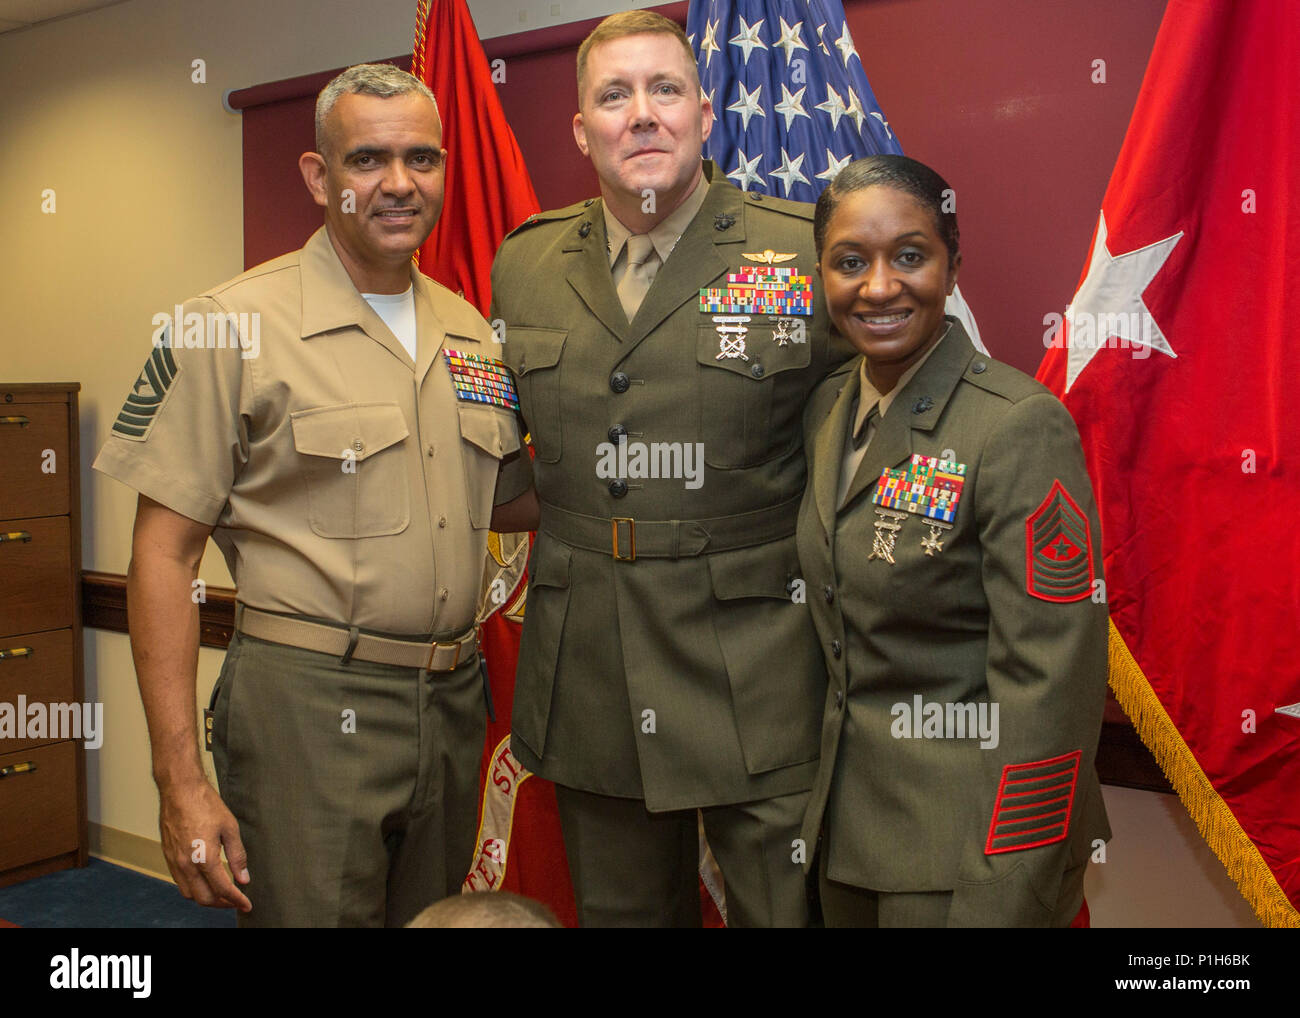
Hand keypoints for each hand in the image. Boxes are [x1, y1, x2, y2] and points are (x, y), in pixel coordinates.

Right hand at [158, 778, 251, 911]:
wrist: (179, 790)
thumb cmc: (206, 805)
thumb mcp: (230, 828)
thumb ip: (237, 856)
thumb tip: (244, 878)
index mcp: (204, 858)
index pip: (223, 889)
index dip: (237, 900)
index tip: (247, 905)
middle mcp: (185, 865)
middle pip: (204, 898)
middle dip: (222, 904)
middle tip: (236, 901)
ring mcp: (174, 862)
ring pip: (189, 894)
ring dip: (206, 898)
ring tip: (222, 893)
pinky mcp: (168, 856)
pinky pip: (180, 882)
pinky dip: (194, 888)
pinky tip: (205, 881)